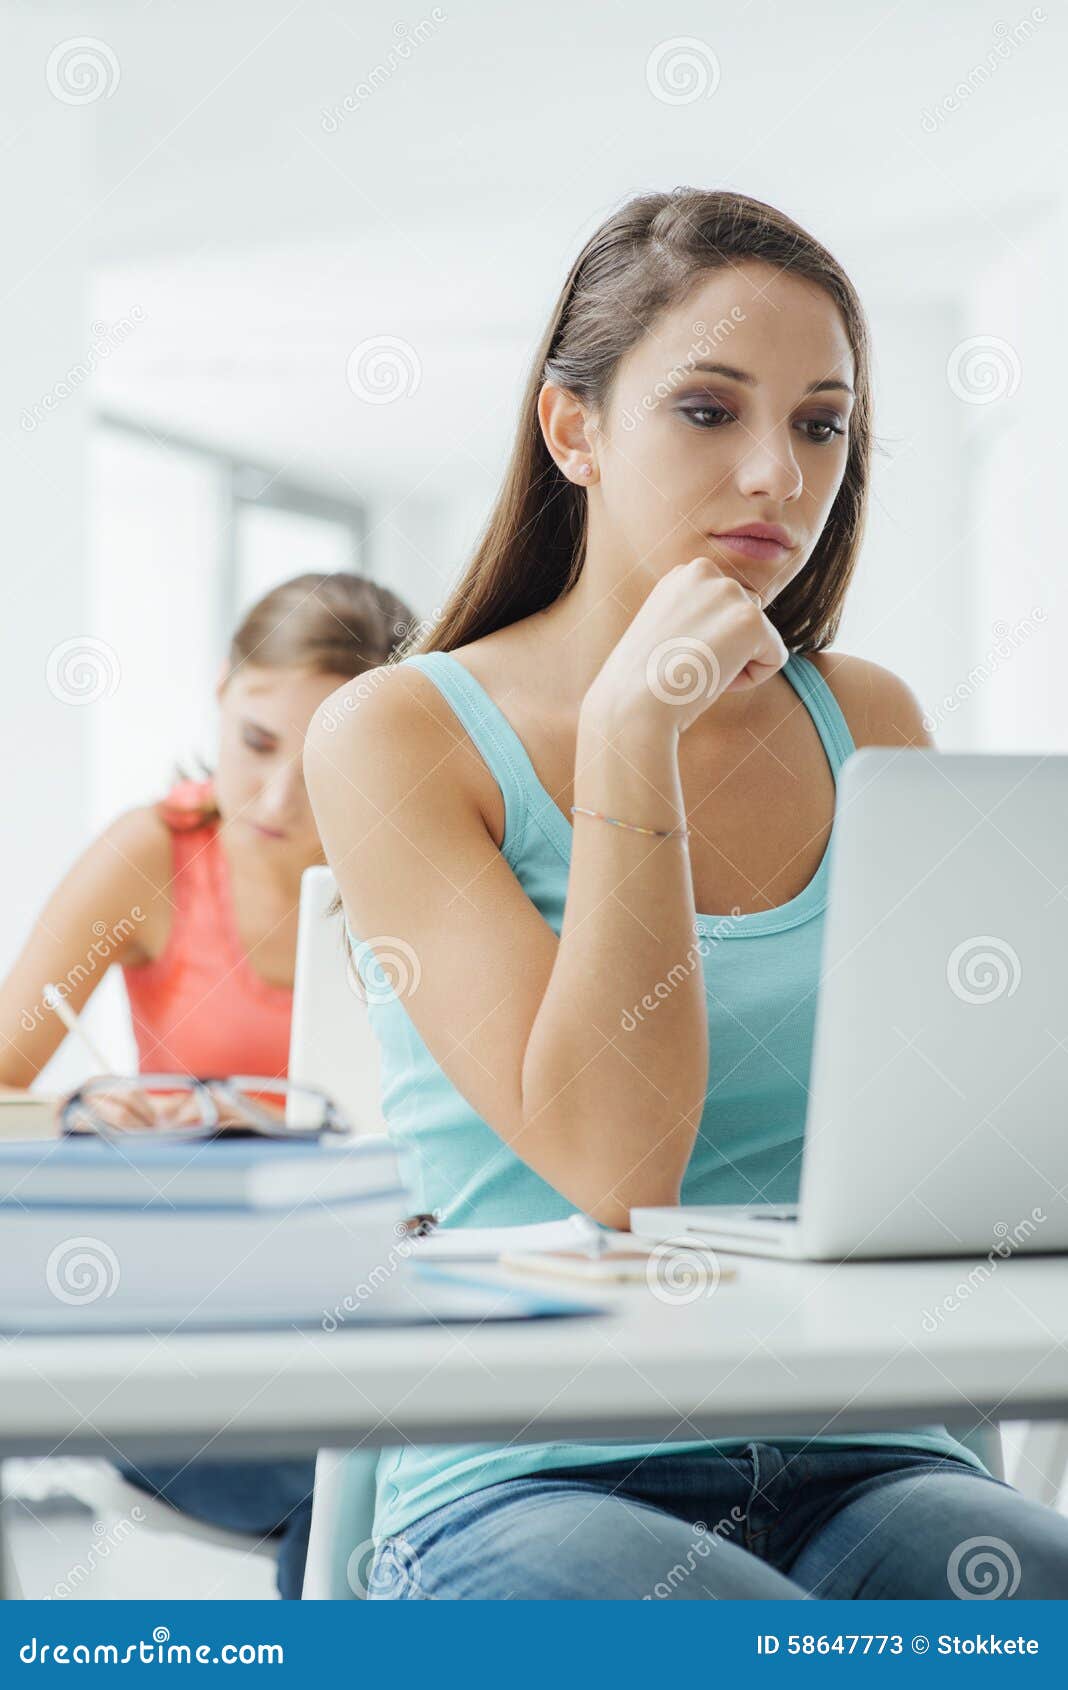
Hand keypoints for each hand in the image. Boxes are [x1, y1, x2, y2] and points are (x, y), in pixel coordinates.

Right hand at [585, 554, 788, 736]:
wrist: (632, 704)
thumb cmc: (641, 683)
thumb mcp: (663, 633)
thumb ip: (694, 618)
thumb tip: (724, 628)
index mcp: (681, 574)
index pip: (722, 609)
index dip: (705, 642)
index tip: (676, 656)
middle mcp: (705, 572)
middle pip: (745, 618)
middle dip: (727, 649)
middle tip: (688, 667)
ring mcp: (729, 593)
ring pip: (761, 638)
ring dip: (738, 662)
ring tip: (700, 671)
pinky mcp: (750, 620)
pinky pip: (775, 657)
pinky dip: (753, 679)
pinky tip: (716, 679)